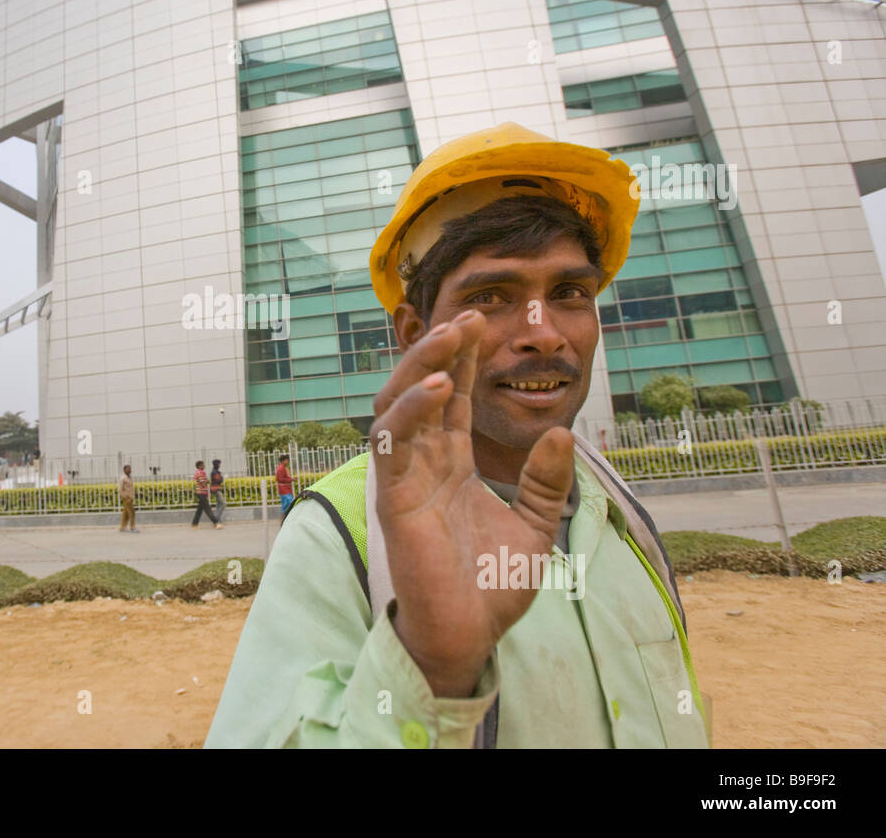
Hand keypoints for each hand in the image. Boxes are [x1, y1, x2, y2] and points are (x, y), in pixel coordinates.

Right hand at [370, 310, 574, 696]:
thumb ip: (547, 482)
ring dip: (419, 367)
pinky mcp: (393, 499)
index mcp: (451, 466)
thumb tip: (563, 432)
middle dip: (439, 351)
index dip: (462, 361)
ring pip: (397, 406)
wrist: (470, 637)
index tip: (480, 323)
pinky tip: (437, 387)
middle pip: (419, 391)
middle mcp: (423, 464)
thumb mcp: (537, 527)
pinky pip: (392, 444)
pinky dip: (411, 410)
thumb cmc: (492, 588)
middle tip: (467, 317)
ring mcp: (404, 479)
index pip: (452, 400)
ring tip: (450, 337)